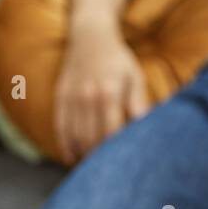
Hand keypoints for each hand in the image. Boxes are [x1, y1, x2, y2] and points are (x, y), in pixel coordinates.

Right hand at [53, 27, 149, 165]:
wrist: (90, 36)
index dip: (117, 152)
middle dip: (101, 158)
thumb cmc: (119, 60)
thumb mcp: (135, 78)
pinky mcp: (59, 98)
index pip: (112, 133)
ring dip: (84, 155)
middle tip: (113, 172)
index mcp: (109, 93)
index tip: (126, 164)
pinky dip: (66, 146)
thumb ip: (139, 105)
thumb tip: (148, 129)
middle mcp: (87, 98)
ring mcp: (70, 98)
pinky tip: (73, 158)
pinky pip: (60, 128)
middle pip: (92, 139)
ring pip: (75, 137)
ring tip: (96, 167)